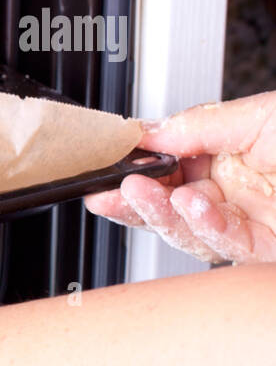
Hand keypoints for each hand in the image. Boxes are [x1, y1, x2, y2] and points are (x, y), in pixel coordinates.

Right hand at [85, 91, 275, 262]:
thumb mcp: (257, 116)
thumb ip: (197, 124)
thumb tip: (144, 130)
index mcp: (231, 155)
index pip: (168, 171)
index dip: (134, 172)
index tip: (106, 167)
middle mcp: (237, 193)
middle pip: (169, 208)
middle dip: (133, 203)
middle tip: (105, 193)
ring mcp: (251, 222)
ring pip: (189, 233)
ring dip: (160, 215)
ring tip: (140, 193)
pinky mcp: (268, 248)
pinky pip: (225, 245)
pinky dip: (202, 227)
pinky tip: (190, 205)